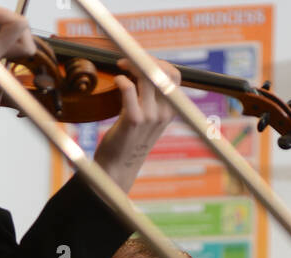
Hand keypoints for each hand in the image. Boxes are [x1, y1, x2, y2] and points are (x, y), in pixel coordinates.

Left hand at [92, 58, 178, 193]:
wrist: (118, 166)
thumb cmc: (129, 139)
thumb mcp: (147, 117)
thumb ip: (149, 97)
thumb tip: (141, 68)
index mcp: (170, 110)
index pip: (174, 75)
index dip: (158, 62)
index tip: (142, 61)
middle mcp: (164, 112)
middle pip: (162, 70)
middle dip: (145, 58)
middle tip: (128, 60)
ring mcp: (150, 117)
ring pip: (145, 75)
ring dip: (130, 64)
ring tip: (120, 67)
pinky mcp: (133, 120)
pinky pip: (129, 88)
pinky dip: (121, 79)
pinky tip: (116, 80)